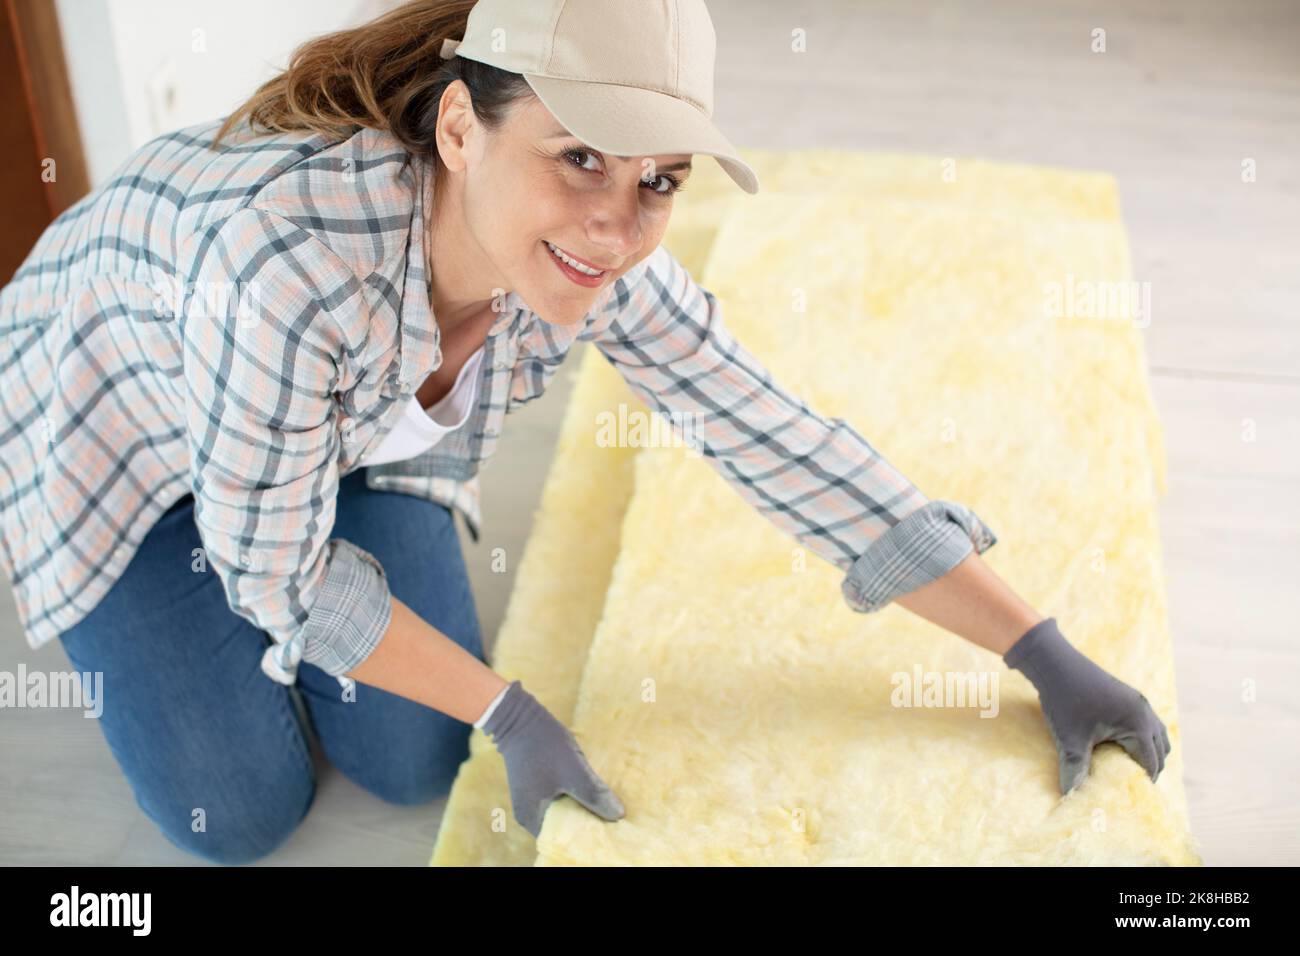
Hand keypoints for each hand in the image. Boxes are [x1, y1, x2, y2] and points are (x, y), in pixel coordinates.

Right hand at [481, 679, 625, 836]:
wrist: (520, 716)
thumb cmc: (544, 746)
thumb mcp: (574, 771)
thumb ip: (594, 795)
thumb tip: (618, 816)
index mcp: (533, 819)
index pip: (565, 839)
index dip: (588, 835)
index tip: (610, 828)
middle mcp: (530, 814)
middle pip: (566, 826)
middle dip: (589, 821)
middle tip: (613, 816)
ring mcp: (532, 799)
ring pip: (565, 810)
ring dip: (584, 806)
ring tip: (606, 803)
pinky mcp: (537, 785)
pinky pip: (561, 797)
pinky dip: (576, 795)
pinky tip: (592, 789)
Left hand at [1003, 617, 1170, 794]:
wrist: (1054, 662)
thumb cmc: (1064, 701)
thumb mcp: (1070, 739)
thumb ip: (1075, 769)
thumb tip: (1071, 797)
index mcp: (1138, 724)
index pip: (1152, 763)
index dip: (1143, 782)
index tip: (1132, 798)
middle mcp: (1145, 712)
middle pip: (1160, 750)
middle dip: (1149, 769)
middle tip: (1131, 786)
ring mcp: (1139, 701)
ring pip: (1157, 735)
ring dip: (1149, 752)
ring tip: (1128, 769)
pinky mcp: (1129, 696)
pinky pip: (1146, 722)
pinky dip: (1142, 738)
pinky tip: (1120, 746)